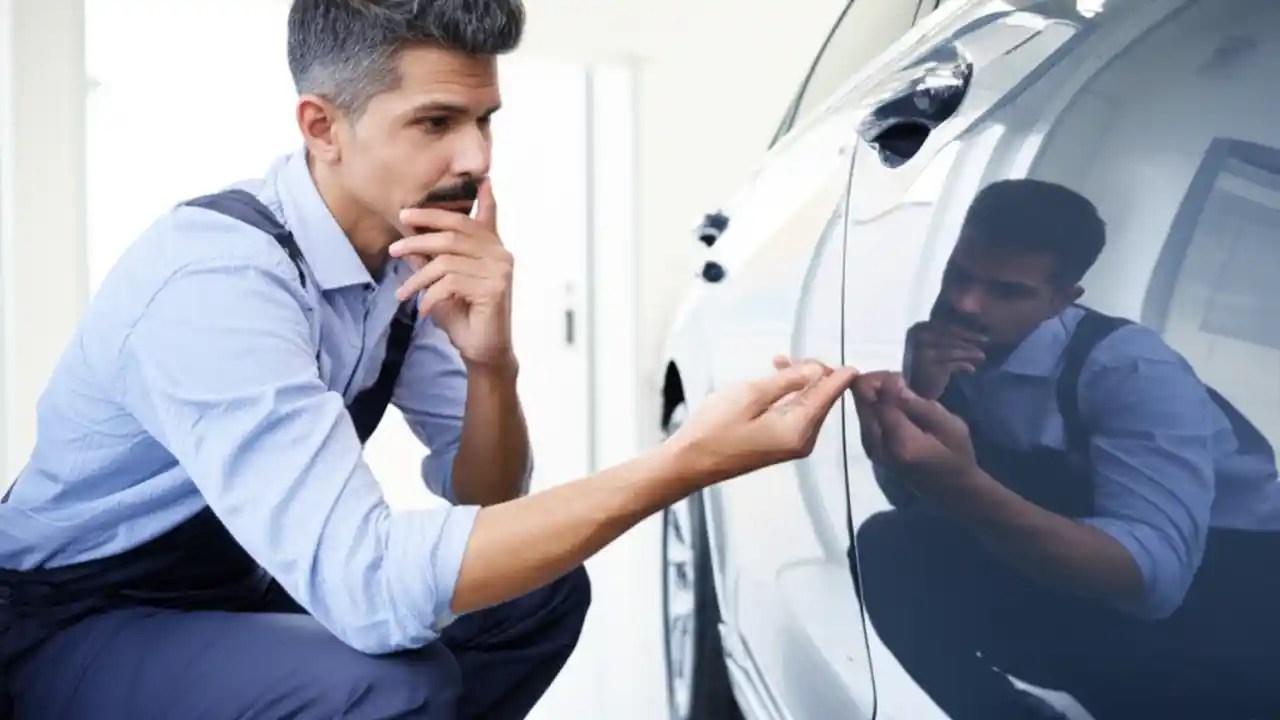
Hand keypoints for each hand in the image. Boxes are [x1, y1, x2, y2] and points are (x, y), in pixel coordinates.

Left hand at [391, 179, 514, 367]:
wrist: (484, 351)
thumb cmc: (465, 316)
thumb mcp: (443, 284)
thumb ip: (433, 261)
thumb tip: (409, 241)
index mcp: (491, 247)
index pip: (463, 219)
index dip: (436, 212)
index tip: (407, 211)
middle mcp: (500, 253)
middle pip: (452, 235)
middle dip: (418, 240)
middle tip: (393, 249)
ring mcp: (499, 270)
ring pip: (447, 261)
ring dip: (419, 277)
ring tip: (403, 292)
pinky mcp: (493, 288)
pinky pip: (450, 283)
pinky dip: (430, 295)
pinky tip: (423, 309)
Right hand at [666, 359, 857, 490]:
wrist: (690, 462)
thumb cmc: (715, 428)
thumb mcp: (751, 395)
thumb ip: (789, 381)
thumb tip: (819, 371)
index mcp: (799, 429)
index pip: (829, 396)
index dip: (839, 376)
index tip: (854, 364)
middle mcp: (803, 440)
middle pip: (821, 400)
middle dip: (812, 374)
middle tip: (788, 356)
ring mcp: (792, 445)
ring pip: (807, 405)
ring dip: (797, 382)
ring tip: (776, 362)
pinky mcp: (780, 444)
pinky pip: (795, 414)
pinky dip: (789, 396)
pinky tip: (775, 381)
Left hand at [852, 371, 980, 500]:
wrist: (949, 489)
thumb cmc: (956, 455)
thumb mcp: (950, 426)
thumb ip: (919, 405)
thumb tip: (891, 383)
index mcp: (899, 441)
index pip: (877, 397)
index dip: (887, 380)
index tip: (906, 381)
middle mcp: (876, 445)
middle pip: (861, 397)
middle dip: (879, 383)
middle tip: (904, 387)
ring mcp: (869, 447)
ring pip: (860, 403)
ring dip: (878, 394)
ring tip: (904, 399)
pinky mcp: (869, 447)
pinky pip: (865, 414)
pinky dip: (878, 405)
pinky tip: (899, 410)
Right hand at [904, 320, 987, 398]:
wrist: (912, 392)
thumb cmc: (925, 367)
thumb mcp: (931, 346)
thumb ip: (945, 336)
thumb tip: (971, 324)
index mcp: (917, 329)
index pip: (945, 325)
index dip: (964, 329)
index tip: (979, 332)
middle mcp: (918, 337)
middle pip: (951, 334)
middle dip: (970, 338)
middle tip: (986, 340)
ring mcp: (922, 351)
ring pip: (953, 349)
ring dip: (970, 352)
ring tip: (982, 356)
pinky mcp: (929, 366)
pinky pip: (953, 364)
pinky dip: (964, 366)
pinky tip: (972, 369)